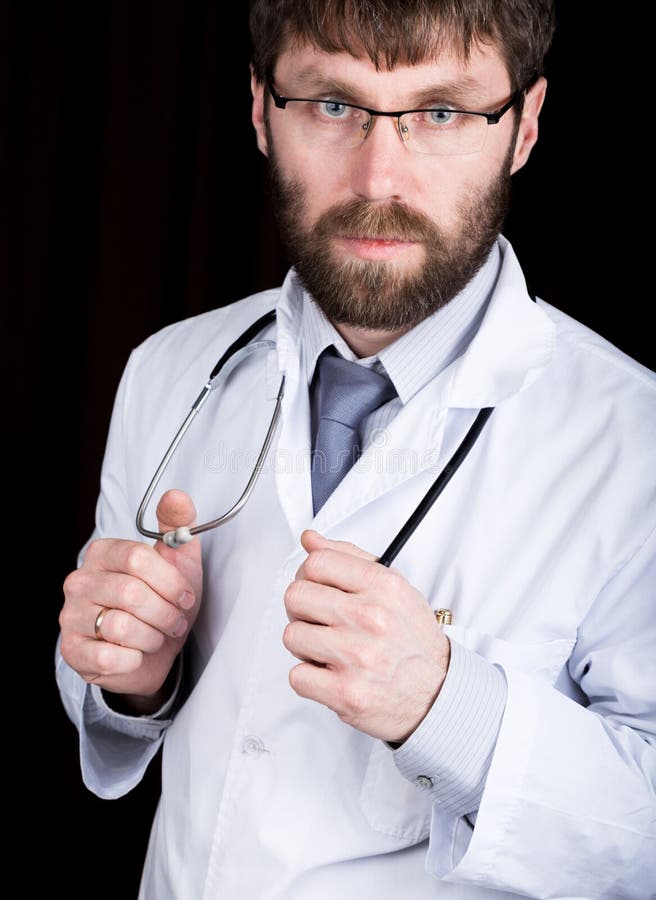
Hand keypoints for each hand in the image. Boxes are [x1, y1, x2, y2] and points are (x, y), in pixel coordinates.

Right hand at [59, 490, 202, 710]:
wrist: (154, 650)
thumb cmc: (163, 601)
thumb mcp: (178, 561)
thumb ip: (178, 526)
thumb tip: (177, 496)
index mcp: (103, 553)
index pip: (137, 558)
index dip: (169, 581)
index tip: (185, 596)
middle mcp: (79, 581)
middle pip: (131, 593)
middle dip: (164, 613)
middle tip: (175, 622)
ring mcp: (70, 616)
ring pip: (121, 626)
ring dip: (151, 637)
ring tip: (156, 636)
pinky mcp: (72, 651)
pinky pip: (108, 658)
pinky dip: (133, 659)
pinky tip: (135, 654)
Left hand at [283, 530, 449, 743]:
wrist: (437, 693)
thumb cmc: (411, 640)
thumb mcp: (393, 588)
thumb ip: (349, 558)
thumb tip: (310, 540)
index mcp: (382, 587)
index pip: (317, 562)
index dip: (308, 575)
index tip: (317, 587)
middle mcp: (370, 618)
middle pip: (296, 596)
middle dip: (303, 610)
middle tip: (321, 621)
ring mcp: (356, 656)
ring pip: (292, 635)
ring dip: (305, 645)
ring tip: (329, 650)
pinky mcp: (345, 693)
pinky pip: (297, 676)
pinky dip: (309, 678)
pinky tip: (331, 674)